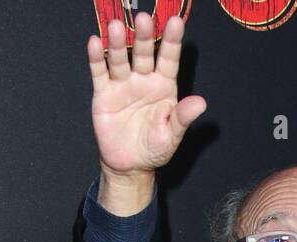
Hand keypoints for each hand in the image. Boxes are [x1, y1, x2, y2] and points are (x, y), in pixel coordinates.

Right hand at [86, 13, 206, 178]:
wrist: (130, 165)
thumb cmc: (154, 148)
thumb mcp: (172, 136)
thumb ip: (183, 118)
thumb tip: (200, 103)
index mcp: (164, 87)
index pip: (169, 60)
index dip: (172, 42)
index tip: (176, 23)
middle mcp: (143, 80)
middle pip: (143, 54)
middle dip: (144, 37)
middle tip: (144, 19)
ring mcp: (123, 85)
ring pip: (120, 59)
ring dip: (118, 44)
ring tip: (117, 27)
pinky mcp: (104, 94)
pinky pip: (100, 73)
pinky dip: (97, 58)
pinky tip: (95, 43)